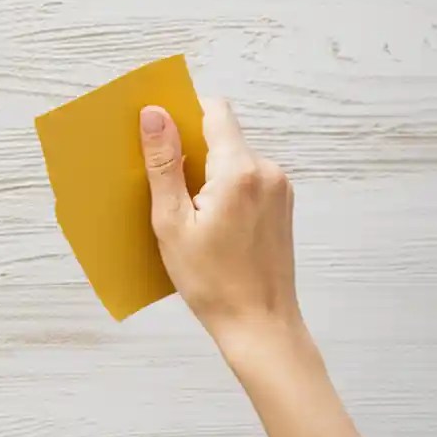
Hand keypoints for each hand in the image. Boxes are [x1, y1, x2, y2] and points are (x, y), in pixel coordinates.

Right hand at [139, 101, 376, 436]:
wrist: (260, 326)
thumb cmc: (212, 283)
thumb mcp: (172, 222)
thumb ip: (163, 164)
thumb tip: (154, 115)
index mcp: (239, 171)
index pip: (214, 110)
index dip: (184, 111)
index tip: (160, 132)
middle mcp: (266, 171)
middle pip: (222, 135)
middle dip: (190, 149)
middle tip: (163, 183)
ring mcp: (278, 187)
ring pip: (233, 158)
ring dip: (206, 171)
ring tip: (184, 211)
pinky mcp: (281, 204)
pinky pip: (246, 178)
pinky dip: (223, 188)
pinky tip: (207, 222)